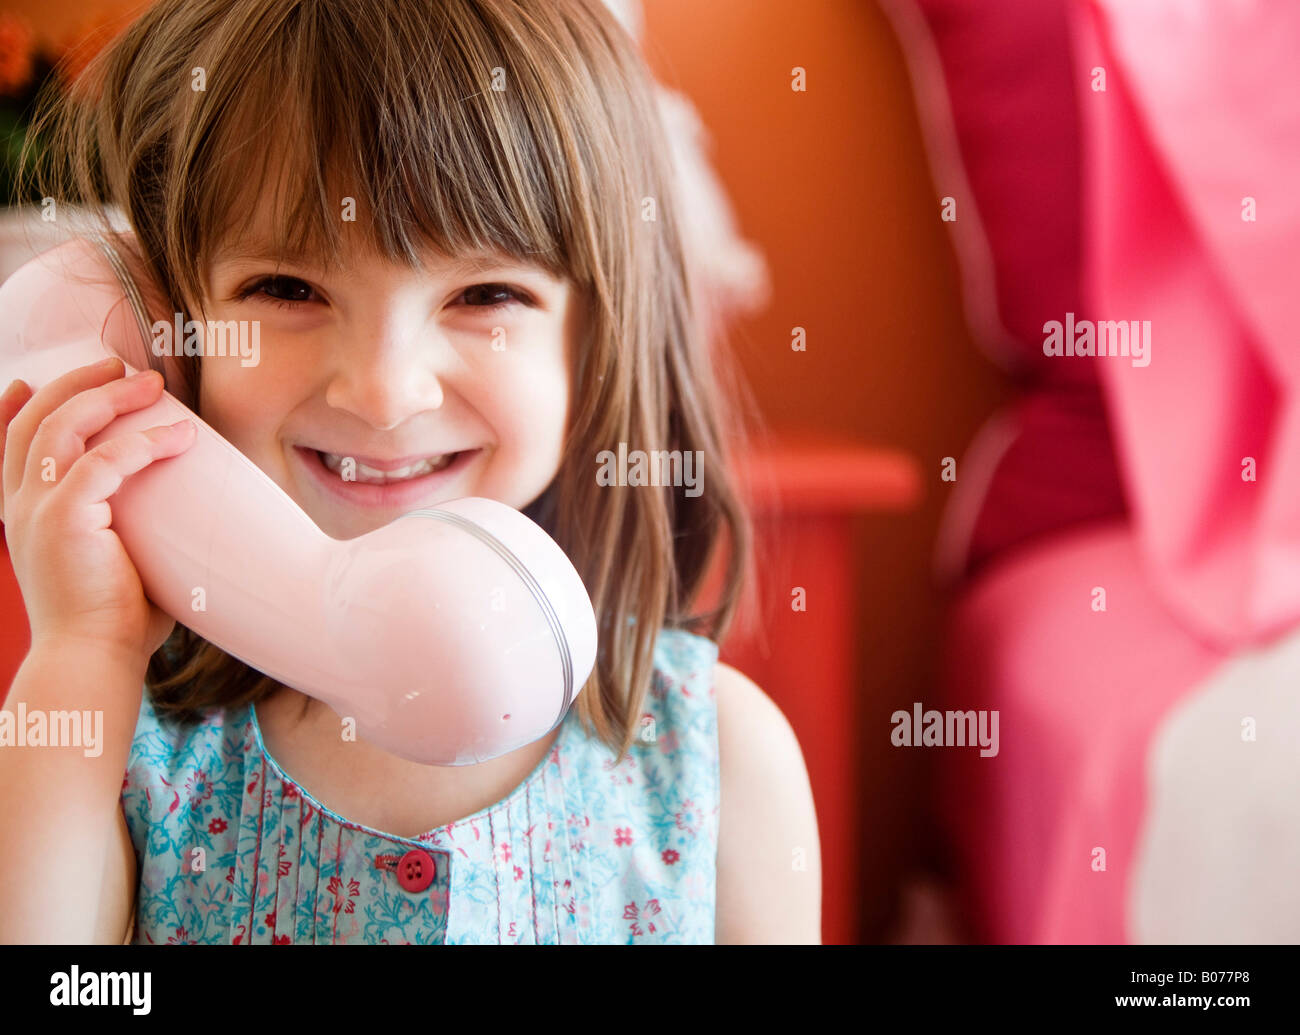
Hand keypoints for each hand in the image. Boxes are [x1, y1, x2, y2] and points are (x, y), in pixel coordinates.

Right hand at [0, 357, 195, 667]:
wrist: (93, 660)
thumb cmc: (115, 623)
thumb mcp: (113, 562)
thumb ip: (125, 529)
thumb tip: (177, 516)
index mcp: (24, 515)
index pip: (10, 444)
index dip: (20, 405)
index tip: (33, 380)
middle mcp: (21, 507)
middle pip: (35, 421)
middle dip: (76, 384)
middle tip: (120, 365)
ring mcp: (37, 510)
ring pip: (63, 427)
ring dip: (108, 397)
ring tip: (151, 383)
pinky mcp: (64, 518)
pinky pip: (103, 461)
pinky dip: (142, 441)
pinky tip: (178, 435)